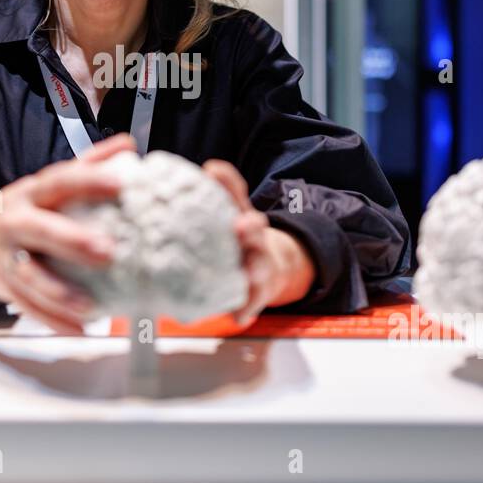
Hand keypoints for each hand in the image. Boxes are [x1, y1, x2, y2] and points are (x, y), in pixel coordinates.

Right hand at [0, 133, 137, 334]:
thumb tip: (126, 144)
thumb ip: (85, 164)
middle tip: (107, 252)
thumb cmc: (20, 209)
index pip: (60, 182)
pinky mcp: (4, 286)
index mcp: (30, 193)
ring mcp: (6, 256)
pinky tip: (77, 329)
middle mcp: (15, 222)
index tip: (120, 184)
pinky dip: (52, 321)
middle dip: (72, 241)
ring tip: (89, 306)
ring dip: (59, 293)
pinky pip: (28, 306)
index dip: (89, 181)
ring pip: (30, 277)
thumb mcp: (45, 185)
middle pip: (41, 230)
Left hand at [202, 160, 315, 326]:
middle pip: (256, 236)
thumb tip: (211, 167)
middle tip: (241, 224)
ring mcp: (258, 271)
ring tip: (248, 278)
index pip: (240, 201)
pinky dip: (246, 310)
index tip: (214, 174)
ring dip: (252, 275)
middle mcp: (256, 245)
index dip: (228, 188)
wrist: (272, 266)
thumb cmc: (242, 236)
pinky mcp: (255, 297)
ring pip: (257, 273)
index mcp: (248, 222)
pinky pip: (251, 305)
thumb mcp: (238, 209)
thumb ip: (227, 188)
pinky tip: (239, 315)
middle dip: (250, 230)